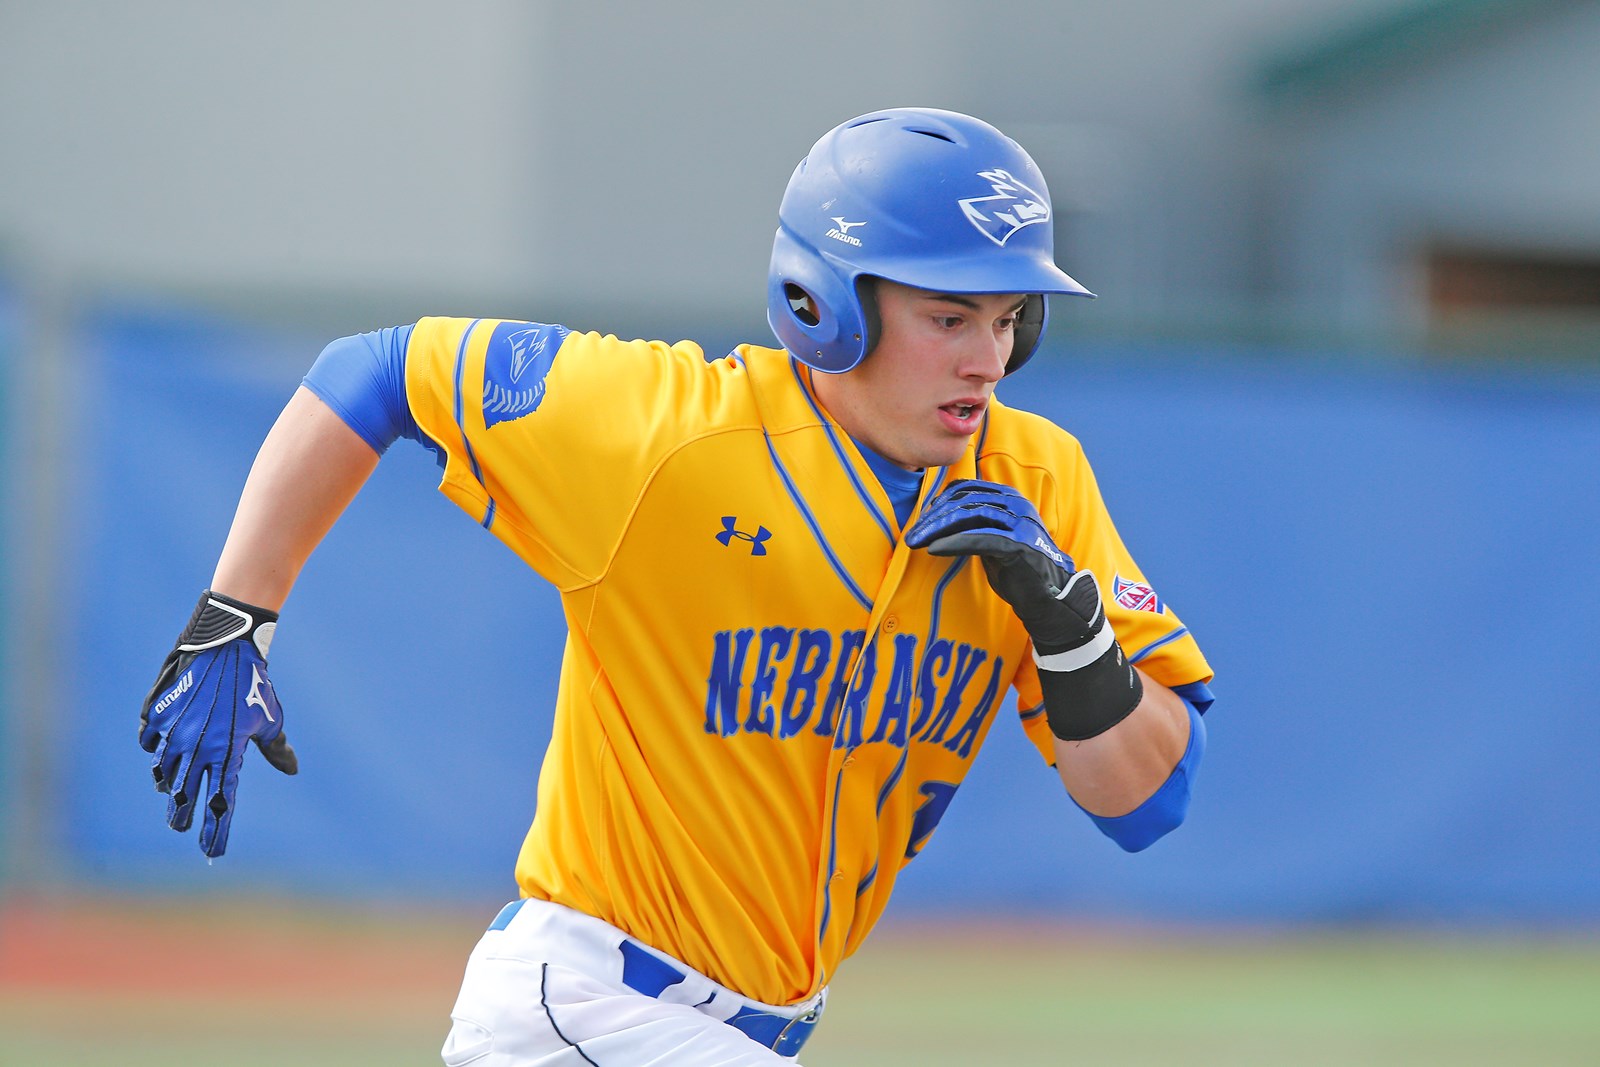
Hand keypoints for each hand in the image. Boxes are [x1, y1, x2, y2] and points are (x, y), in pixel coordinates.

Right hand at [139, 590, 297, 856]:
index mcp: (229, 753)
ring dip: (168, 783)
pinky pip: (149, 741)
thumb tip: (292, 770)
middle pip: (185, 795)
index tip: (213, 852)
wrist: (228, 645)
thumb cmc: (255, 684)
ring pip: (164, 771)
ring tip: (172, 791)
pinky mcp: (159, 714)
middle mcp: (198, 747)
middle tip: (181, 826)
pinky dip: (154, 749)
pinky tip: (159, 752)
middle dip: (182, 815)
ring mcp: (174, 732)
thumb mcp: (270, 719)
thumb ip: (276, 749)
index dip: (216, 830)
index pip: (221, 803)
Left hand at [906, 479, 1077, 642]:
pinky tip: (934, 549)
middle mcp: (1016, 504)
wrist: (1046, 596)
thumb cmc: (1015, 567)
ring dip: (938, 528)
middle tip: (911, 535)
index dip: (939, 502)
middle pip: (965, 501)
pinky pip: (980, 538)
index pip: (966, 489)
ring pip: (970, 515)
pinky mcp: (1019, 544)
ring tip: (917, 542)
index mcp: (1008, 497)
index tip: (921, 521)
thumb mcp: (991, 537)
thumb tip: (936, 511)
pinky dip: (954, 542)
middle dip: (933, 517)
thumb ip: (972, 522)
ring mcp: (1019, 522)